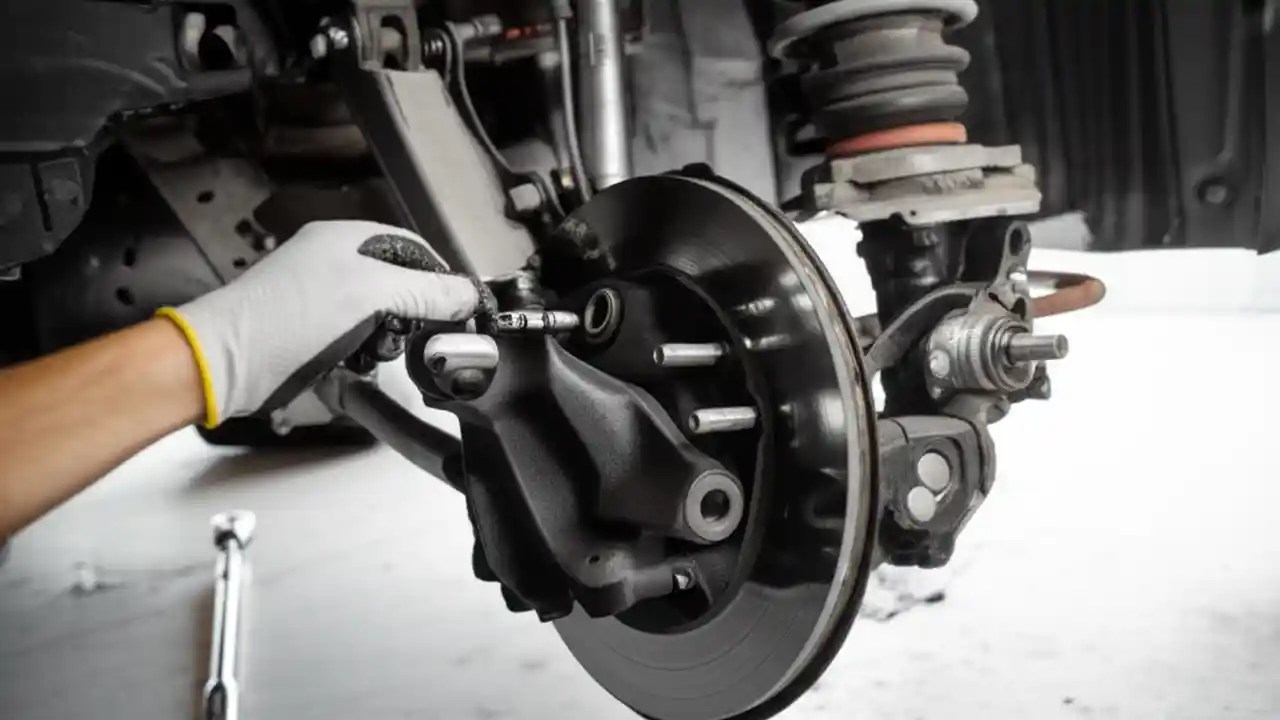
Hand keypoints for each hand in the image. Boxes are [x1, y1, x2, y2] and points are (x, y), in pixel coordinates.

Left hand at [159, 220, 477, 426]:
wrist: (223, 364)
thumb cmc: (280, 321)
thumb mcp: (369, 296)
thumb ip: (424, 292)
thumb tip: (466, 293)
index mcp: (342, 240)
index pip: (411, 248)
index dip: (439, 277)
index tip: (458, 306)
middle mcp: (328, 264)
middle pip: (396, 285)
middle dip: (409, 314)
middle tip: (410, 334)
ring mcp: (315, 300)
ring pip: (374, 319)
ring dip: (381, 341)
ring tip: (371, 354)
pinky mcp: (305, 335)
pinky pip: (350, 344)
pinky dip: (357, 359)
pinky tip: (350, 369)